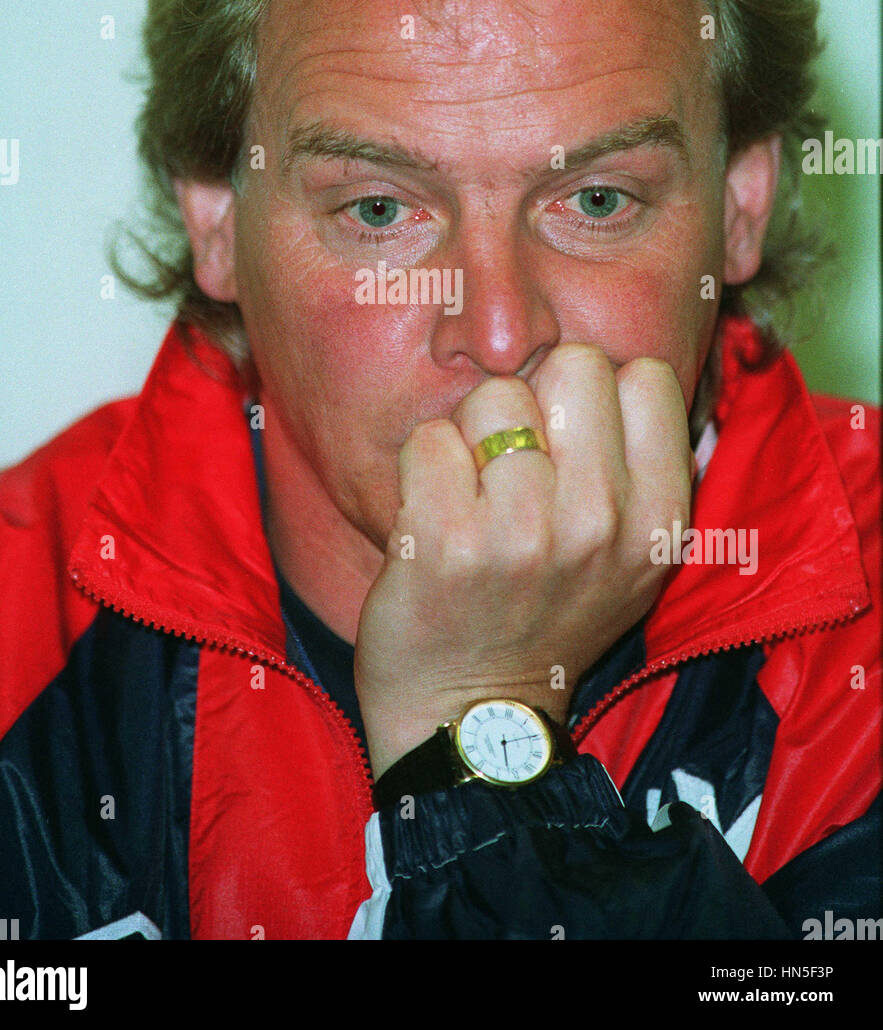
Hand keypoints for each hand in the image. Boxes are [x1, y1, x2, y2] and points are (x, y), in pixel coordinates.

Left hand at [353, 345, 691, 779]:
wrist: (473, 717)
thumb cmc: (549, 617)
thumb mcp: (632, 558)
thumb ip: (638, 467)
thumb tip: (615, 371)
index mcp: (658, 519)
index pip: (646, 376)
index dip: (600, 395)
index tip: (572, 440)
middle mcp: (601, 522)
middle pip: (572, 365)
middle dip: (537, 398)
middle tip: (515, 460)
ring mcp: (522, 531)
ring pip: (494, 396)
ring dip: (472, 435)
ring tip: (474, 494)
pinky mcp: (445, 540)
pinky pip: (429, 437)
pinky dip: (422, 467)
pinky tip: (434, 516)